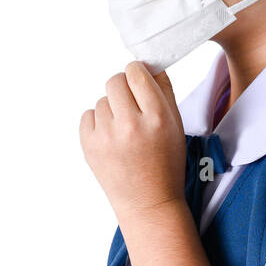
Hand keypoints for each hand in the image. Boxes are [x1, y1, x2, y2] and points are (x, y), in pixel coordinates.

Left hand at [79, 62, 187, 220]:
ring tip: (124, 130)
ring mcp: (107, 136)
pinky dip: (98, 122)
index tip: (140, 80)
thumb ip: (164, 90)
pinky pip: (88, 115)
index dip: (138, 74)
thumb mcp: (177, 125)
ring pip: (102, 100)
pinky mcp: (89, 146)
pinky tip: (112, 138)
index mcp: (157, 117)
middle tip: (131, 104)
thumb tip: (148, 64)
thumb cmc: (166, 163)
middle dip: (123, 87)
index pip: (137, 73)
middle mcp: (130, 125)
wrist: (148, 202)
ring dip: (112, 108)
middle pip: (115, 80)